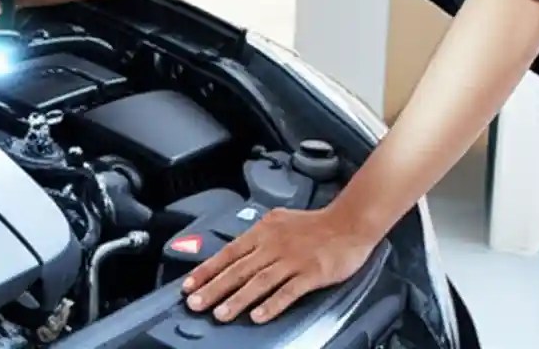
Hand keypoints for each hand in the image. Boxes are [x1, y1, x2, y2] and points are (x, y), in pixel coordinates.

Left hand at [181, 206, 378, 323]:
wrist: (349, 222)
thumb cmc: (314, 224)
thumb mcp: (278, 221)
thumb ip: (257, 236)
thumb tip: (235, 252)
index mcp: (262, 232)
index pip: (228, 253)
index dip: (206, 271)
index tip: (189, 285)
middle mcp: (273, 245)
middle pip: (238, 270)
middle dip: (213, 289)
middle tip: (195, 304)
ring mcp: (292, 260)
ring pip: (258, 282)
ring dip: (237, 300)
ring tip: (220, 315)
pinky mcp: (311, 273)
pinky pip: (288, 291)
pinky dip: (272, 304)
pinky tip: (259, 316)